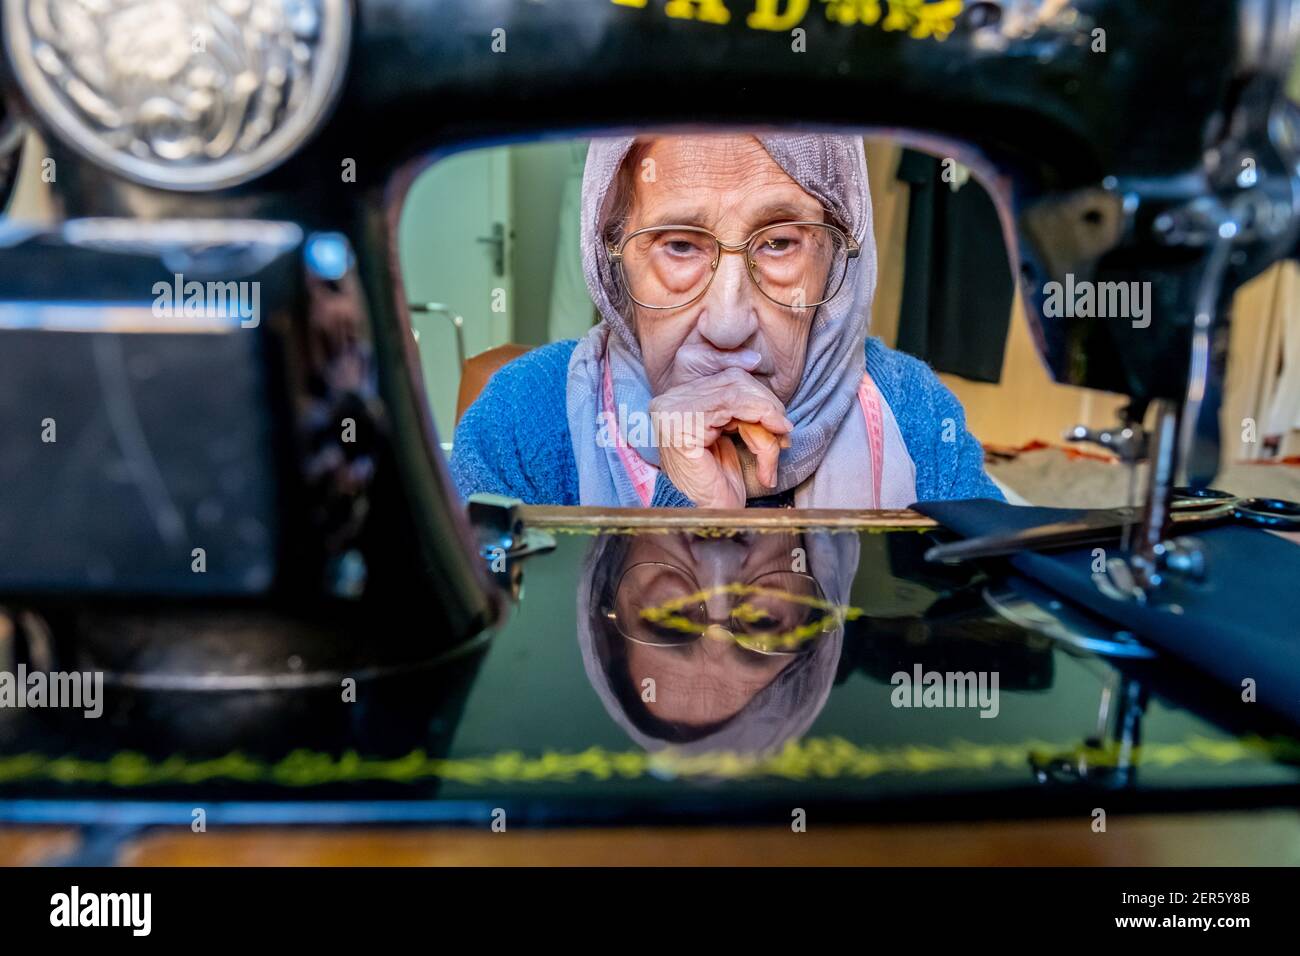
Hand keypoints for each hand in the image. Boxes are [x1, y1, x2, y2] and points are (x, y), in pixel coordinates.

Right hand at [649, 361, 791, 508]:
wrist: (706, 516)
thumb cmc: (718, 482)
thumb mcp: (733, 434)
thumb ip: (744, 409)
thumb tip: (774, 401)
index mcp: (677, 401)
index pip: (727, 379)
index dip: (761, 396)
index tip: (782, 420)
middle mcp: (667, 401)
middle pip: (732, 381)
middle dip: (766, 406)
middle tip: (784, 431)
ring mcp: (670, 410)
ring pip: (736, 392)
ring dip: (765, 417)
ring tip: (777, 444)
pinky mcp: (680, 422)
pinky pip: (733, 404)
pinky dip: (761, 420)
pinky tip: (773, 440)